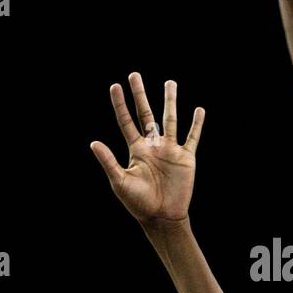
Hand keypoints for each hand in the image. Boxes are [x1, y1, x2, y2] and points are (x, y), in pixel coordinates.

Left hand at [91, 75, 203, 227]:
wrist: (162, 217)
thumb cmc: (138, 203)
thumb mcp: (120, 182)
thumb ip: (109, 161)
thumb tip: (93, 142)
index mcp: (136, 150)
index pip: (126, 121)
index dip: (120, 104)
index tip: (115, 86)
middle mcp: (152, 146)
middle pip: (146, 113)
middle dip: (140, 94)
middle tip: (134, 74)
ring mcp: (170, 150)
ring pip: (170, 119)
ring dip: (170, 101)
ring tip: (169, 82)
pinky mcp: (186, 158)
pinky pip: (192, 137)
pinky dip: (196, 124)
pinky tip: (198, 110)